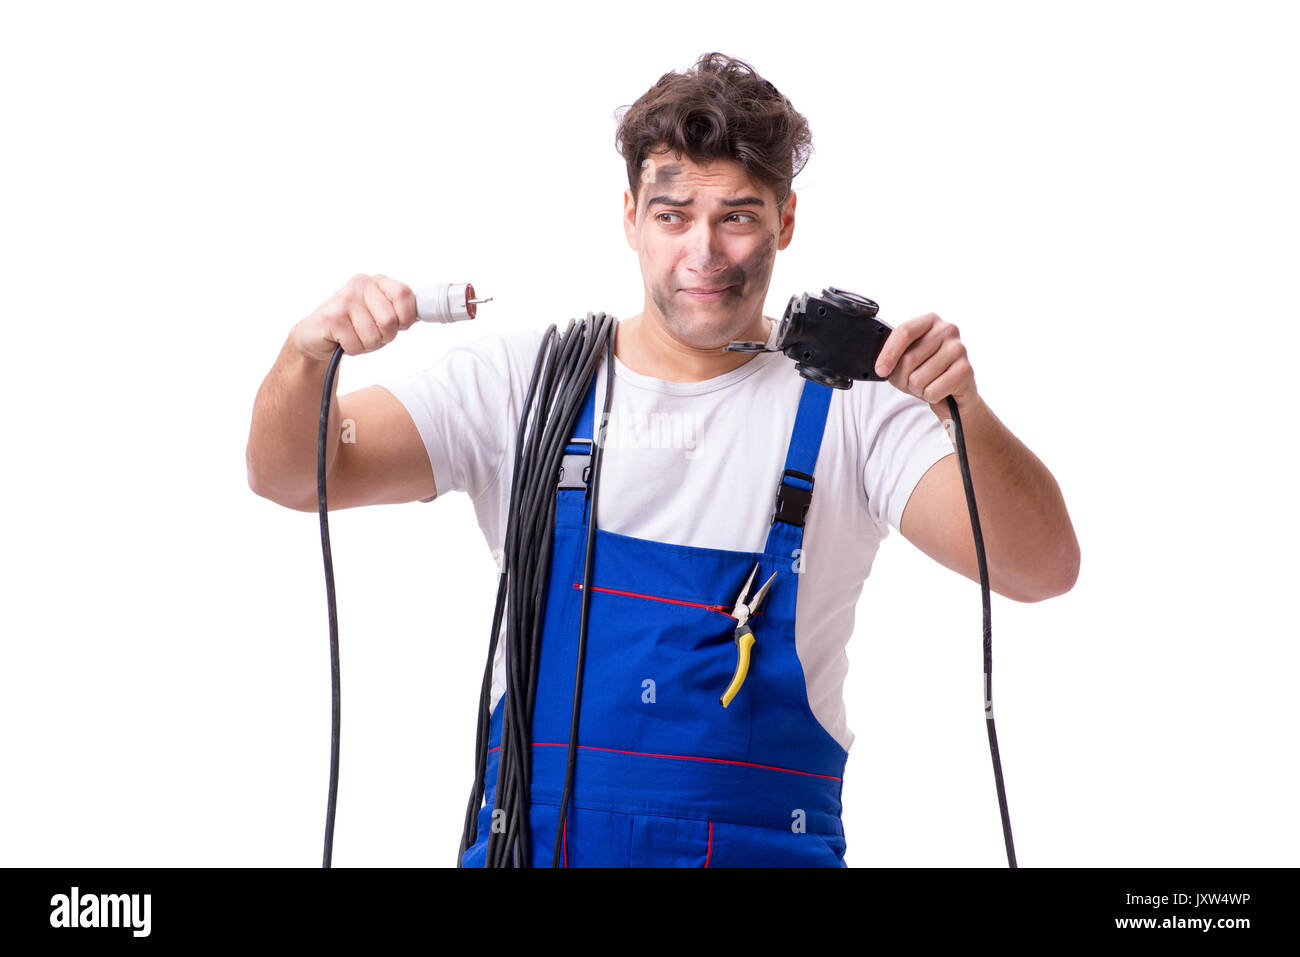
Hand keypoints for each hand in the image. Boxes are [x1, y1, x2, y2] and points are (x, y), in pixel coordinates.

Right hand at [290, 273, 419, 360]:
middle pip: (390, 321)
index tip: (401, 325)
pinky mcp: (332, 317)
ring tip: (355, 336)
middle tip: (371, 333)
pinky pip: (357, 345)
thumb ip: (402, 312)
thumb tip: (426, 312)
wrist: (317, 335)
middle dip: (384, 336)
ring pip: (374, 336)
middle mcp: (361, 284)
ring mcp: (344, 299)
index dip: (407, 316)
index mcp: (377, 281)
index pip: (405, 294)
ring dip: (368, 345)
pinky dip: (353, 350)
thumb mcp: (381, 314)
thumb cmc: (355, 325)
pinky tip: (343, 340)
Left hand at [872, 312, 980, 418]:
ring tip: (926, 385)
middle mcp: (947, 330)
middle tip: (909, 382)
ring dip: (917, 389)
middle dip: (902, 378)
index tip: (881, 371)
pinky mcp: (966, 370)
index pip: (904, 332)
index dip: (888, 354)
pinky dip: (930, 397)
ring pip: (918, 378)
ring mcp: (959, 349)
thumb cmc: (928, 373)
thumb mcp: (908, 360)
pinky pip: (932, 391)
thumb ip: (896, 356)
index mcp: (930, 321)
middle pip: (909, 358)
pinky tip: (939, 391)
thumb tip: (882, 367)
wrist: (955, 394)